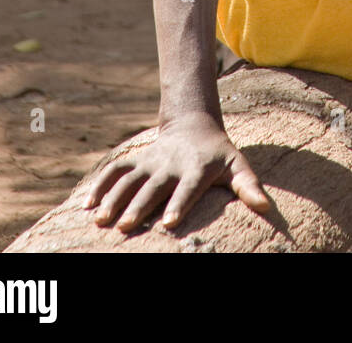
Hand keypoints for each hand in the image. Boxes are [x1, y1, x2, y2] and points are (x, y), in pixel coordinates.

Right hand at [84, 111, 270, 231]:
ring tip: (100, 220)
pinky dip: (99, 185)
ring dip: (113, 198)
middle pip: (153, 186)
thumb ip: (249, 186)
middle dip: (138, 206)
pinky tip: (86, 206)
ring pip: (129, 178)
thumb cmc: (219, 155)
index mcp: (197, 168)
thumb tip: (266, 206)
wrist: (194, 125)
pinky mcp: (137, 159)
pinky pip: (114, 170)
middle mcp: (171, 164)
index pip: (187, 188)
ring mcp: (151, 161)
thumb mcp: (238, 166)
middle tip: (125, 226)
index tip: (168, 223)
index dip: (178, 204)